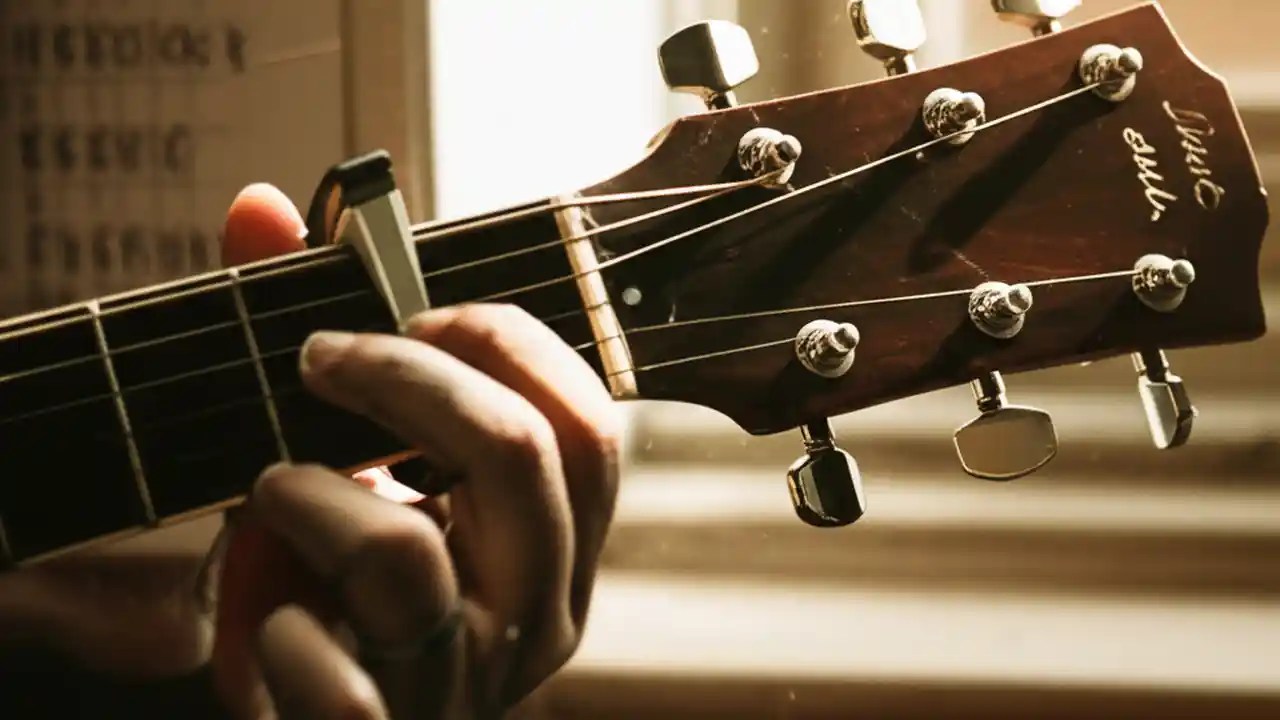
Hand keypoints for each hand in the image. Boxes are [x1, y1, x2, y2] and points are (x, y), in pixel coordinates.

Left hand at [211, 185, 621, 718]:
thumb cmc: (339, 592)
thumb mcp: (351, 467)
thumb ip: (319, 345)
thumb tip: (262, 208)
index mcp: (559, 544)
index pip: (588, 423)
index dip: (501, 342)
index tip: (410, 313)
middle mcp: (540, 611)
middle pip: (518, 451)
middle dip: (408, 377)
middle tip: (322, 360)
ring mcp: (468, 677)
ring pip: (402, 552)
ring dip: (311, 496)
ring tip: (274, 493)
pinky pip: (332, 674)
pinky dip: (275, 628)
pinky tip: (272, 630)